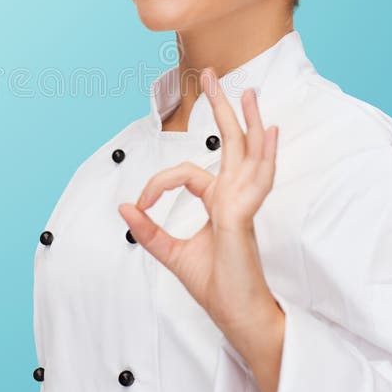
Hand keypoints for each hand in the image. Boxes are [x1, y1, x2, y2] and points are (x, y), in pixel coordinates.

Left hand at [118, 67, 279, 333]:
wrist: (239, 318)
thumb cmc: (217, 287)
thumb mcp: (172, 255)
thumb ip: (149, 232)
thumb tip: (123, 207)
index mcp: (220, 203)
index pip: (188, 174)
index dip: (157, 184)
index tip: (138, 206)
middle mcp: (234, 197)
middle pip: (231, 144)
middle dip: (223, 109)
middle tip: (214, 74)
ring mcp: (243, 206)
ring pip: (247, 154)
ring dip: (248, 121)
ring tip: (248, 91)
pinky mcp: (243, 219)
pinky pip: (252, 183)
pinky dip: (263, 155)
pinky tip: (268, 131)